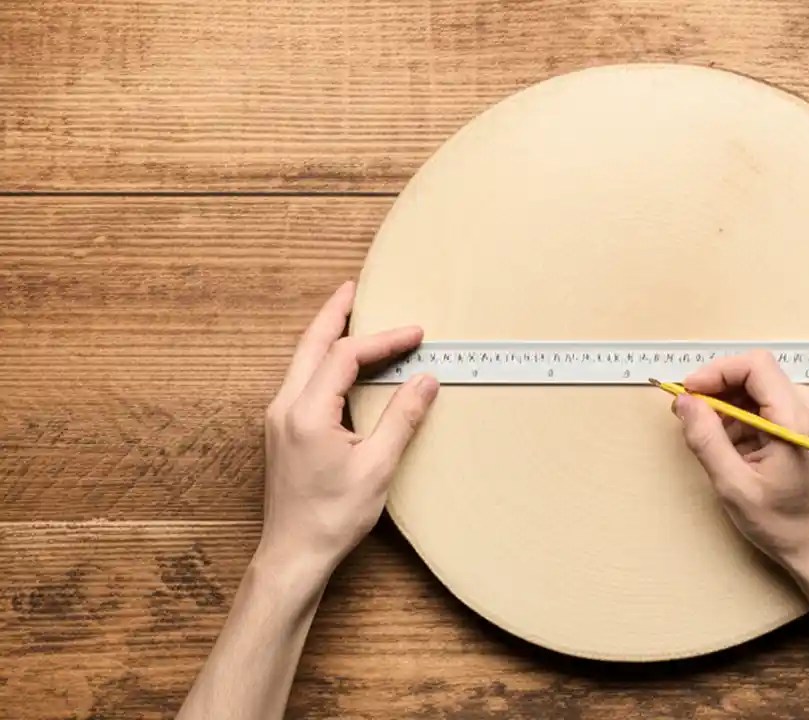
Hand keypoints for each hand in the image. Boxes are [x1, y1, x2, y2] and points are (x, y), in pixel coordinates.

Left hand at [259, 281, 438, 575]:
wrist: (294, 553)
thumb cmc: (333, 516)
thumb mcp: (378, 467)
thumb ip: (402, 418)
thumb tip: (426, 380)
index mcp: (307, 412)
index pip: (346, 356)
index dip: (383, 339)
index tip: (416, 335)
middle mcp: (285, 407)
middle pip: (311, 344)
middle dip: (335, 313)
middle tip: (355, 288)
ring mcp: (278, 418)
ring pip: (301, 360)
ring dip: (327, 334)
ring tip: (349, 315)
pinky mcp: (281, 430)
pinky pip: (300, 379)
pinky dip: (322, 360)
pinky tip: (339, 362)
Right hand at [673, 350, 808, 576]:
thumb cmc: (784, 525)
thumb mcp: (734, 487)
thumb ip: (706, 439)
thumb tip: (684, 401)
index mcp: (798, 420)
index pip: (755, 365)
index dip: (716, 371)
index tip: (689, 393)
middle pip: (758, 375)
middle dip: (720, 391)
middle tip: (692, 417)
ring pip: (763, 389)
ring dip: (732, 407)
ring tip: (716, 442)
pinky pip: (774, 404)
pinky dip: (748, 418)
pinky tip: (738, 447)